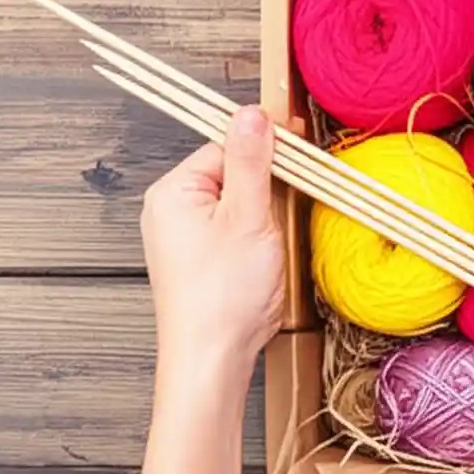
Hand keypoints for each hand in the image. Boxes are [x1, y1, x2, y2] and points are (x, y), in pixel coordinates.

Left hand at [140, 105, 284, 371]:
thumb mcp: (247, 216)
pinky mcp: (201, 259)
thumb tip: (253, 113)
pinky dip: (258, 232)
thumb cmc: (224, 296)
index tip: (301, 147)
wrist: (212, 360)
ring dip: (266, 210)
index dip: (266, 147)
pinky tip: (269, 252)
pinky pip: (234, 227)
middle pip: (232, 171)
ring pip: (237, 201)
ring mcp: (185, 236)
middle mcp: (172, 209)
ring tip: (276, 236)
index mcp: (174, 191)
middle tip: (296, 196)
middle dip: (268, 182)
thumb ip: (251, 161)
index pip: (225, 145)